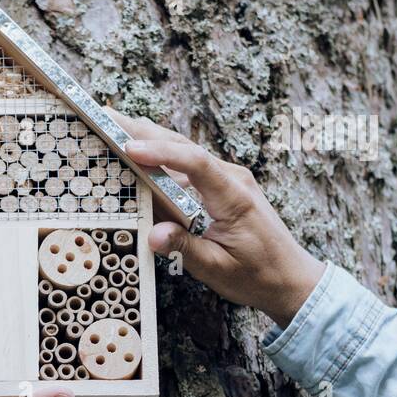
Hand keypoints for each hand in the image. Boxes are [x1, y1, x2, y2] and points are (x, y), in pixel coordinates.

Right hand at [110, 110, 325, 328]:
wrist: (291, 278)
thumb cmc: (258, 275)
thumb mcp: (218, 269)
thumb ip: (185, 248)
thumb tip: (152, 234)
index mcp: (234, 196)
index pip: (196, 162)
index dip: (161, 153)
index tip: (130, 149)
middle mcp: (232, 179)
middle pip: (184, 146)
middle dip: (143, 131)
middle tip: (105, 118)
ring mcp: (227, 180)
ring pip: (183, 151)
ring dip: (148, 139)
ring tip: (111, 127)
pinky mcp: (220, 187)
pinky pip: (187, 166)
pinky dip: (160, 157)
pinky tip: (136, 154)